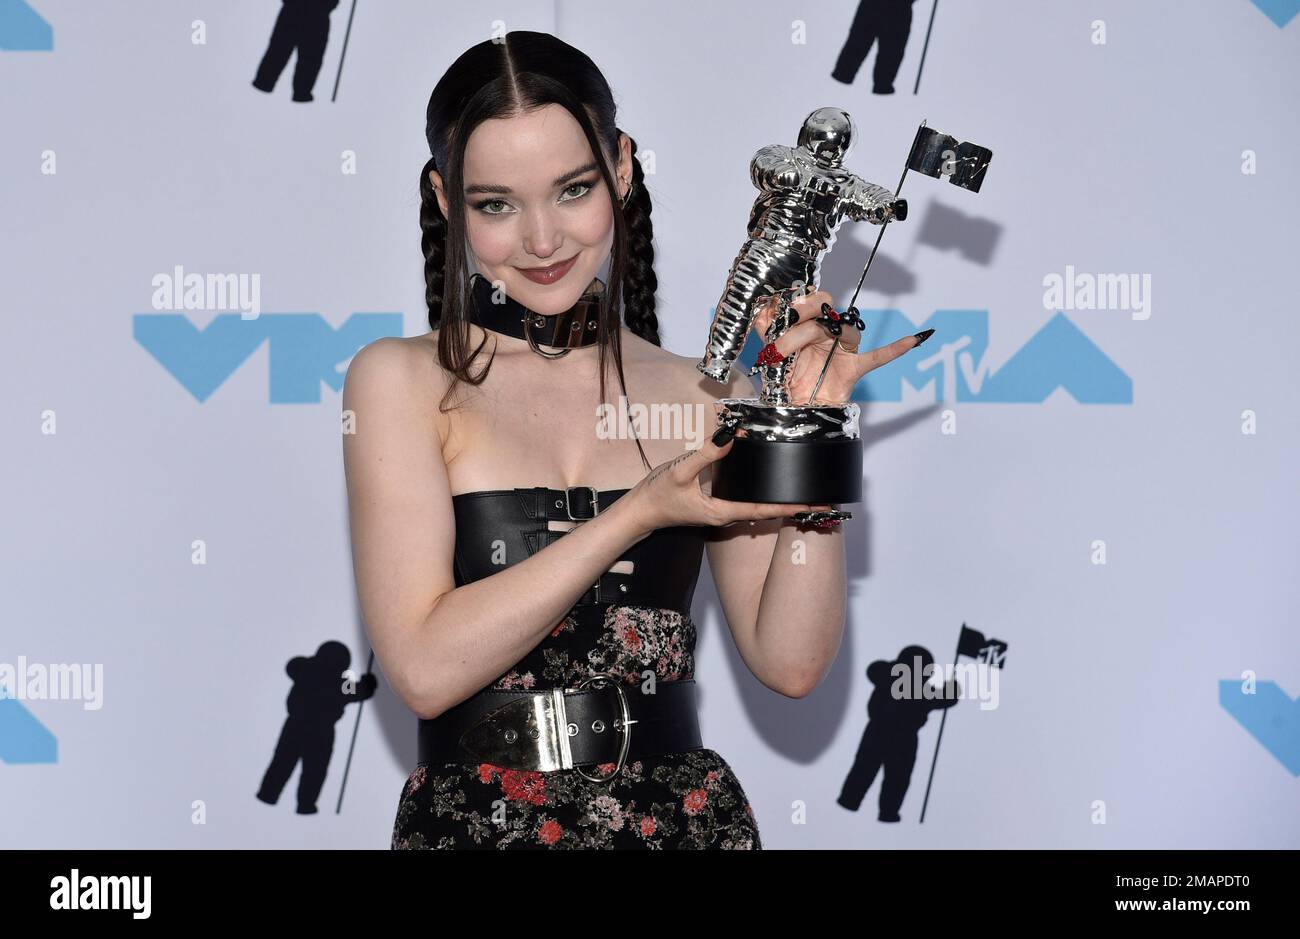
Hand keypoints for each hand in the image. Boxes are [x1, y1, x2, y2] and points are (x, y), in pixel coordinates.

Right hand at [621, 427, 831, 531]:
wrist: (641, 510)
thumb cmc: (658, 496)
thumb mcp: (680, 471)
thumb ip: (705, 454)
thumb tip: (730, 438)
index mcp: (722, 511)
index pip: (764, 509)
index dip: (790, 507)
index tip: (813, 505)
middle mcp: (726, 513)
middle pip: (767, 510)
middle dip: (793, 506)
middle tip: (820, 500)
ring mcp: (722, 509)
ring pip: (758, 505)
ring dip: (780, 501)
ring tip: (803, 494)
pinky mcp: (716, 502)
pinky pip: (746, 498)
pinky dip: (763, 493)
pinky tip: (770, 483)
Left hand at [751, 285, 931, 405]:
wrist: (794, 412)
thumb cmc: (785, 381)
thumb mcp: (768, 350)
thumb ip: (765, 327)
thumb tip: (760, 309)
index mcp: (811, 325)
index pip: (810, 298)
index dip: (793, 302)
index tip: (773, 314)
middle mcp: (828, 333)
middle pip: (823, 308)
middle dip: (798, 319)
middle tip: (778, 337)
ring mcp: (842, 349)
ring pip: (839, 329)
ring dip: (805, 336)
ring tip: (784, 354)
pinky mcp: (853, 367)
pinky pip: (879, 356)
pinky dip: (896, 348)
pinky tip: (913, 339)